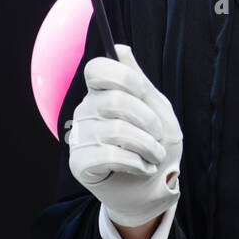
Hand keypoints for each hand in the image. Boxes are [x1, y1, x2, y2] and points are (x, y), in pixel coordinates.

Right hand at [68, 43, 181, 226]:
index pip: (97, 69)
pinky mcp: (79, 162)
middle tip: (158, 136)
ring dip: (146, 145)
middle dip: (147, 120)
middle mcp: (86, 110)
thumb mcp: (159, 112)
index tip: (143, 92)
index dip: (123, 77)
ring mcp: (80, 136)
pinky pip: (108, 154)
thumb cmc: (156, 146)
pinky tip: (142, 167)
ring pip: (114, 130)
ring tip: (155, 155)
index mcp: (103, 92)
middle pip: (113, 101)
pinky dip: (134, 161)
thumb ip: (141, 83)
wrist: (152, 189)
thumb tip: (120, 49)